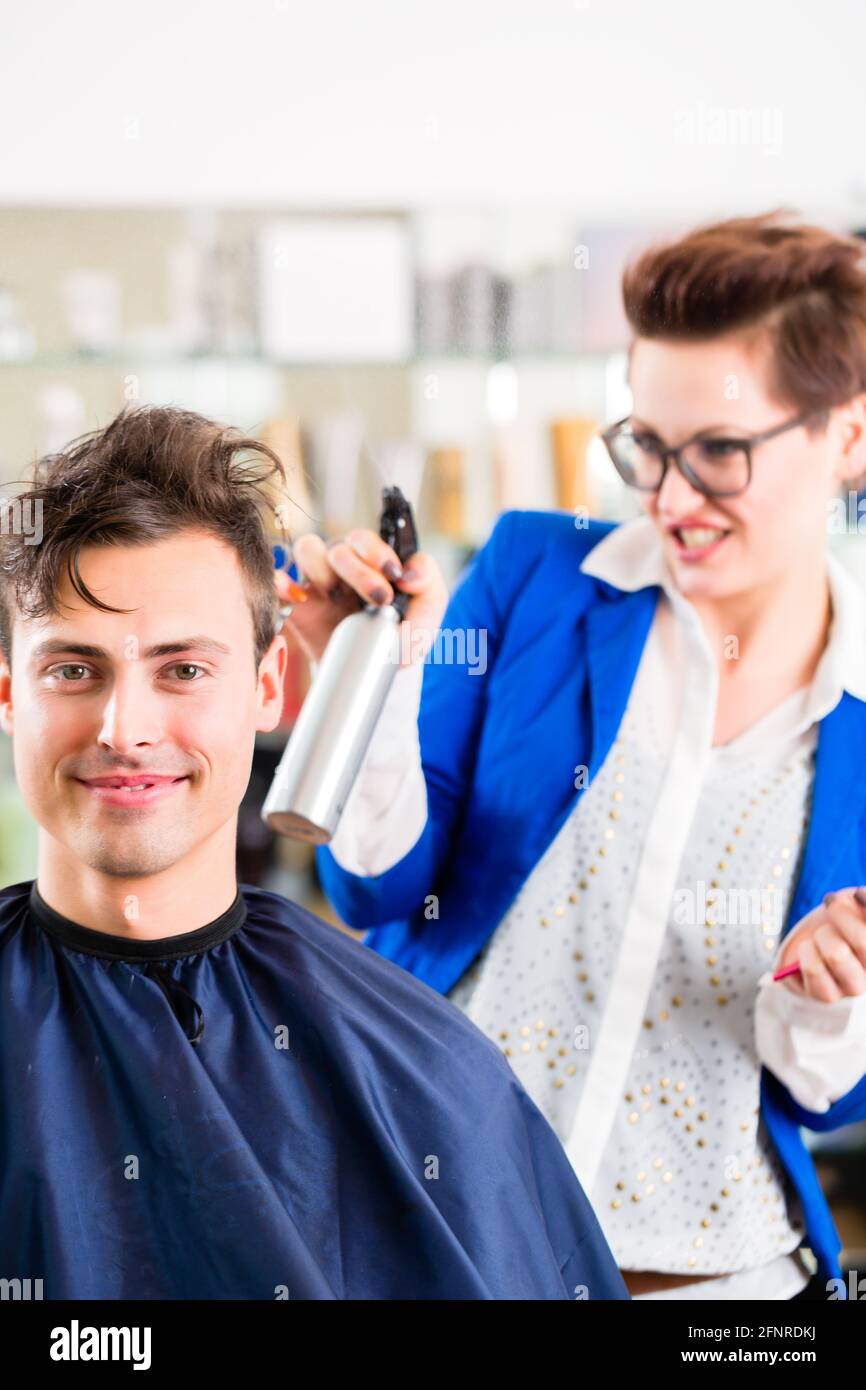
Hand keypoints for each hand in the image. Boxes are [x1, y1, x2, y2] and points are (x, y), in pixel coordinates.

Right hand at [274, 528, 447, 666]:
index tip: (394, 575)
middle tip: (380, 599)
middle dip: (360, 571)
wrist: (379, 669)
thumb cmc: (404, 631)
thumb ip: (427, 580)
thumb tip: (410, 573)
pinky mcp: (297, 607)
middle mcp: (342, 564)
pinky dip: (280, 583)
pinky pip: (278, 583)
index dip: (376, 552)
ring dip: (323, 571)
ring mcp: (317, 584)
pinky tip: (291, 594)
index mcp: (371, 558)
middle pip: (338, 547)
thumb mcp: (428, 607)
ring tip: (339, 598)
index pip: (363, 539)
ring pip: (307, 550)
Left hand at [776, 887, 865, 1001]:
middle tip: (832, 905)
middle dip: (841, 915)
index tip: (857, 895)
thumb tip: (861, 897)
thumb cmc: (842, 918)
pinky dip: (806, 952)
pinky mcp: (828, 996)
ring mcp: (854, 987)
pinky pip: (814, 969)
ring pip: (837, 954)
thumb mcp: (856, 902)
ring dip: (823, 936)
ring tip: (820, 935)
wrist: (813, 939)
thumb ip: (863, 900)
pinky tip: (808, 950)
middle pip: (863, 941)